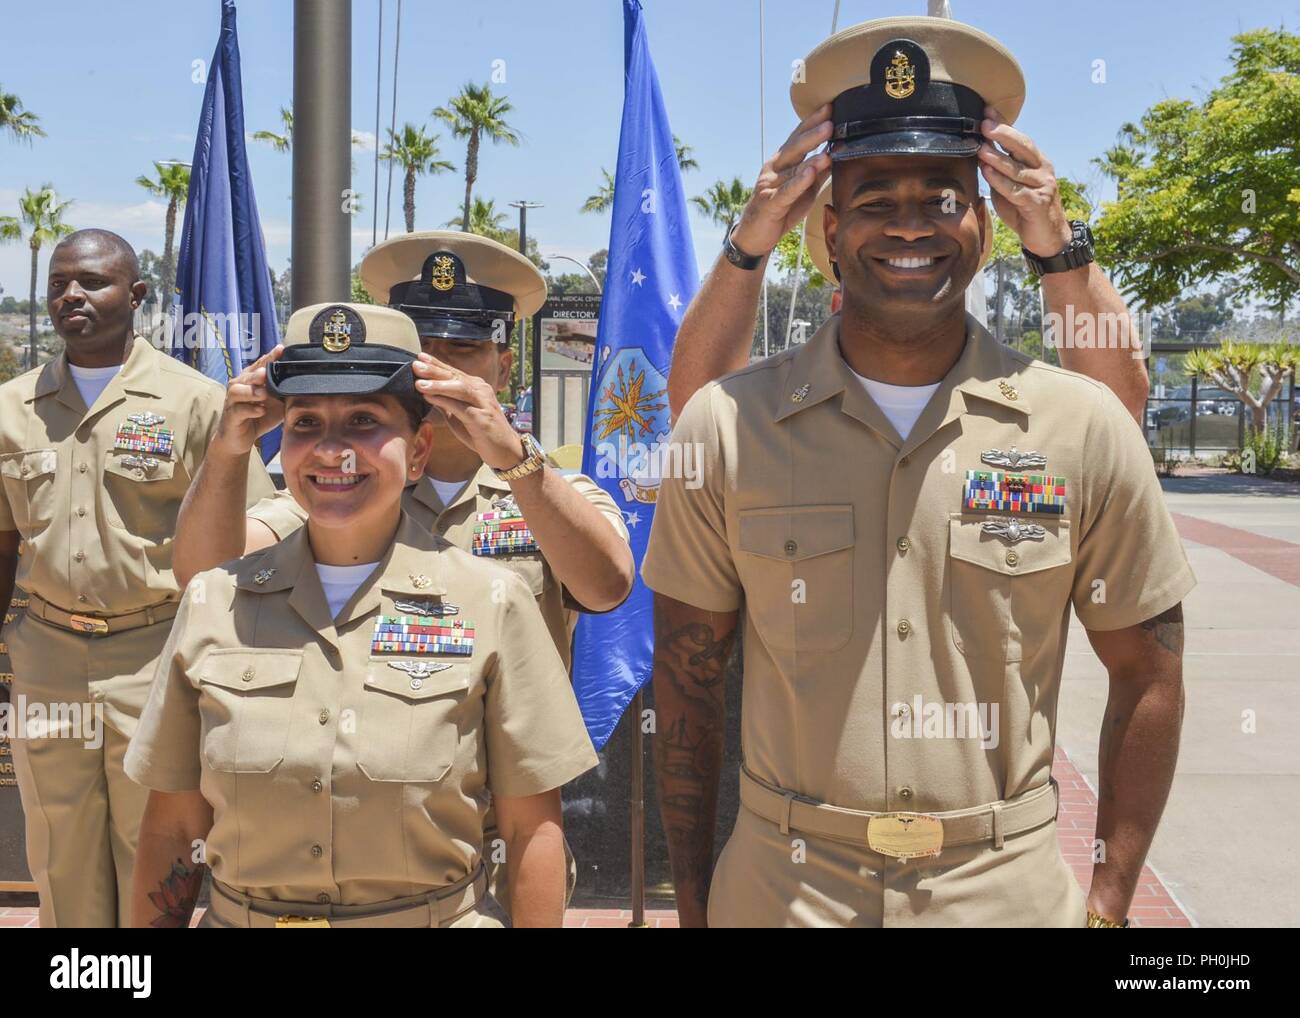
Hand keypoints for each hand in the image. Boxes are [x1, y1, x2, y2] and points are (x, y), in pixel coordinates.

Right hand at [211, 345, 284, 457]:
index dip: (269, 357)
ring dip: (251, 391)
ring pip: (238, 390)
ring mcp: (233, 402)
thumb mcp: (275, 404)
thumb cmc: (257, 417)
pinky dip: (250, 410)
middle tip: (267, 373)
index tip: (281, 349)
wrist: (239, 439)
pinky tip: (261, 410)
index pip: (260, 365)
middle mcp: (238, 387)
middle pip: (247, 375)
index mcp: (250, 381)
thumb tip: (304, 385)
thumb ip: (284, 393)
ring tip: (264, 394)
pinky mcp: (231, 416)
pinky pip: (239, 410)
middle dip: (258, 373)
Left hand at [412, 354, 526, 470]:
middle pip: (455, 376)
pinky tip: (430, 397)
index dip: (437, 364)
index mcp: (476, 388)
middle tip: (416, 364)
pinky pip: (461, 407)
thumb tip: (427, 392)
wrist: (505, 451)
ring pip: (459, 388)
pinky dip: (444, 401)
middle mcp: (481, 391)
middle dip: (435, 370)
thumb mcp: (460, 416)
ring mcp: (483, 403)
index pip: (454, 372)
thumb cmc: (482, 433)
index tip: (420, 357)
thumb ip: (447, 403)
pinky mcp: (482, 418)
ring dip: (438, 384)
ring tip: (419, 382)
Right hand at [730, 103, 833, 257]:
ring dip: (811, 158)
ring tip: (827, 146)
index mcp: (782, 162)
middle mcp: (774, 169)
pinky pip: (786, 191)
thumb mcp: (803, 190)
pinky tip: (810, 172)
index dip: (812, 122)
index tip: (830, 107)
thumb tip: (836, 155)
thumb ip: (817, 173)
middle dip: (813, 134)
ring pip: (793, 169)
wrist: (754, 236)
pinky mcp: (769, 203)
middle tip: (831, 121)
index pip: (798, 138)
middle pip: (795, 147)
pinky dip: (799, 182)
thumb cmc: (781, 210)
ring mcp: (769, 185)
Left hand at [977, 105, 1073, 258]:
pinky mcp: (1037, 203)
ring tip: (980, 148)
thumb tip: (980, 154)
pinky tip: (987, 172)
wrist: (1048, 238)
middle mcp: (1042, 170)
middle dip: (1003, 134)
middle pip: (1023, 146)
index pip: (1020, 139)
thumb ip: (999, 173)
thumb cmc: (1025, 211)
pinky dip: (1000, 181)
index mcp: (1037, 162)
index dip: (1004, 125)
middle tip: (984, 124)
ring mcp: (1042, 185)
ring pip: (1016, 169)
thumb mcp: (1010, 188)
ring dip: (997, 157)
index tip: (987, 112)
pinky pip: (1016, 190)